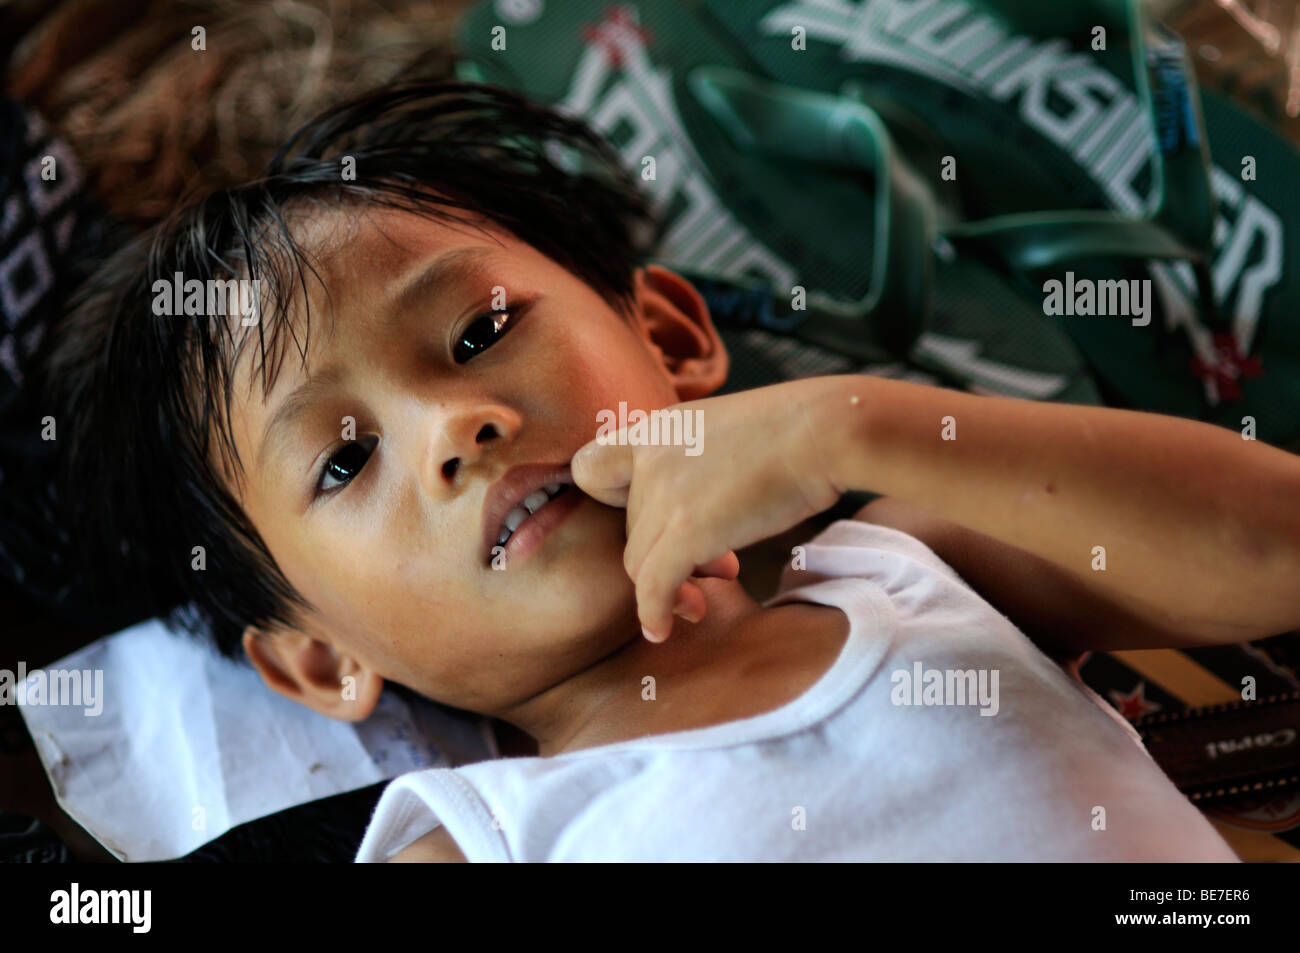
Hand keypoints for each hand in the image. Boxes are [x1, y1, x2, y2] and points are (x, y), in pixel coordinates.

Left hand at [571, 378, 846, 641]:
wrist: (827, 429)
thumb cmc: (797, 431)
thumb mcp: (728, 431)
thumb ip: (698, 461)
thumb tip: (704, 502)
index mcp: (657, 430)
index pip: (590, 468)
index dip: (609, 503)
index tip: (644, 521)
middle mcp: (650, 459)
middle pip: (630, 529)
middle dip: (665, 554)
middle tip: (713, 567)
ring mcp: (665, 494)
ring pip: (639, 563)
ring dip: (668, 588)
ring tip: (703, 599)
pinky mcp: (688, 530)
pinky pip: (653, 586)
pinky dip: (654, 613)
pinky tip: (663, 631)